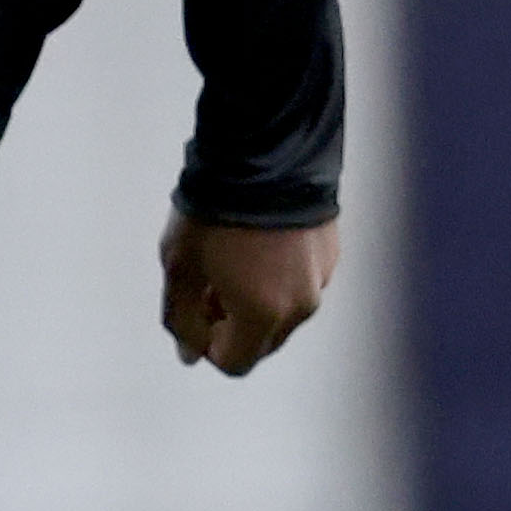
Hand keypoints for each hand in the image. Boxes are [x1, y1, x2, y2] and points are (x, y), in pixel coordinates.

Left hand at [160, 214, 335, 376]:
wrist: (263, 147)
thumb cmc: (215, 208)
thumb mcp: (180, 266)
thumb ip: (182, 318)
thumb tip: (189, 353)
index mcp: (264, 315)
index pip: (235, 363)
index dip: (207, 346)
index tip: (194, 312)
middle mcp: (301, 305)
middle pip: (263, 342)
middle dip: (233, 326)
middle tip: (208, 287)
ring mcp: (322, 277)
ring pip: (284, 312)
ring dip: (257, 302)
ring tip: (232, 261)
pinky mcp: (331, 250)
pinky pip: (301, 281)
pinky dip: (278, 277)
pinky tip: (257, 243)